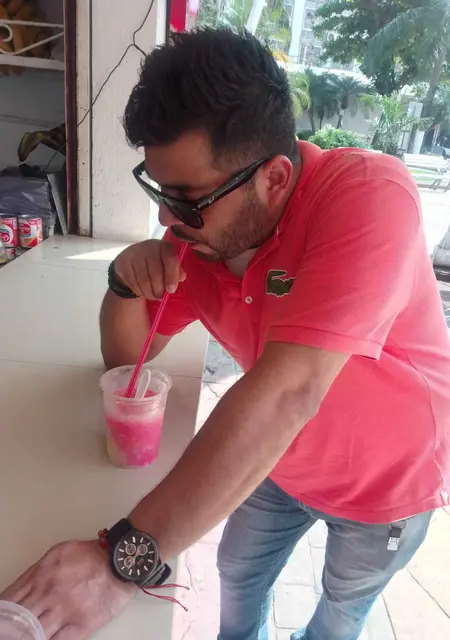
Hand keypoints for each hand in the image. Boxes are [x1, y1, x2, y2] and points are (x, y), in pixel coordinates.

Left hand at [1, 540, 135, 639]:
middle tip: (10, 633)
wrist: (121, 561)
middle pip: (19, 622)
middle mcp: (50, 595)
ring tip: (26, 637)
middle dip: (11, 630)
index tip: (1, 621)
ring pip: (35, 635)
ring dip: (27, 638)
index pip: (9, 602)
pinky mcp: (82, 626)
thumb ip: (36, 571)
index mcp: (41, 576)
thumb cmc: (91, 555)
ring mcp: (65, 612)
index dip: (2, 615)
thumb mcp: (58, 553)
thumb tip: (18, 591)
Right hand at [114, 240, 185, 299]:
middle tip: (160, 296)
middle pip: (156, 273)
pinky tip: (141, 290)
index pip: (170, 259)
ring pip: (143, 280)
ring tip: (152, 295)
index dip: (172, 276)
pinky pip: (133, 282)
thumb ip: (177, 271)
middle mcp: (149, 246)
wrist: (131, 260)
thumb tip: (182, 276)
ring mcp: (134, 253)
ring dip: (149, 292)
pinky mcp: (123, 262)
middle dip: (159, 289)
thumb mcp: (168, 266)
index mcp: (164, 246)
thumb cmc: (156, 265)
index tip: (171, 290)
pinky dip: (139, 291)